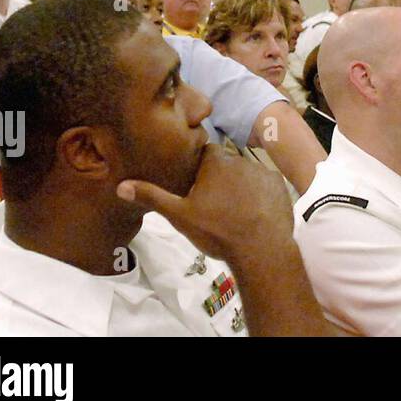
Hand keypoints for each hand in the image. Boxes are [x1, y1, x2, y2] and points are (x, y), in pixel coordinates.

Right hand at [116, 145, 294, 262]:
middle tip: (211, 201)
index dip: (199, 163)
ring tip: (233, 210)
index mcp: (215, 164)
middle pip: (225, 164)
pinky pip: (265, 186)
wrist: (260, 248)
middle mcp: (240, 161)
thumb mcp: (179, 215)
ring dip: (240, 186)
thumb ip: (153, 197)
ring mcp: (263, 173)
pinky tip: (253, 213)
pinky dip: (259, 196)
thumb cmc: (216, 230)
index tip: (194, 177)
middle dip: (219, 177)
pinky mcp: (279, 186)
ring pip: (246, 175)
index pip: (205, 151)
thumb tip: (121, 186)